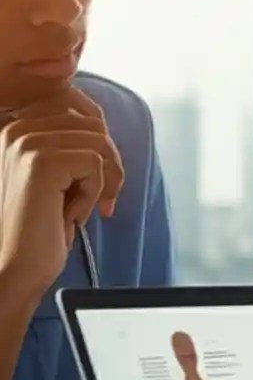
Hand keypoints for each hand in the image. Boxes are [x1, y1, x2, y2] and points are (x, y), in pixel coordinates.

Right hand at [0, 88, 122, 304]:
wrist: (17, 266)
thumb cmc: (42, 225)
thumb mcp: (61, 176)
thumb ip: (74, 144)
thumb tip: (104, 124)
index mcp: (18, 127)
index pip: (85, 112)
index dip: (103, 148)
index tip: (101, 181)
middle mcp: (15, 128)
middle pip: (96, 126)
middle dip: (109, 165)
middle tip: (102, 199)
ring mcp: (25, 143)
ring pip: (99, 143)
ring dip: (101, 181)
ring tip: (78, 207)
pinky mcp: (40, 162)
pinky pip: (95, 164)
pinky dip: (93, 193)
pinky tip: (70, 214)